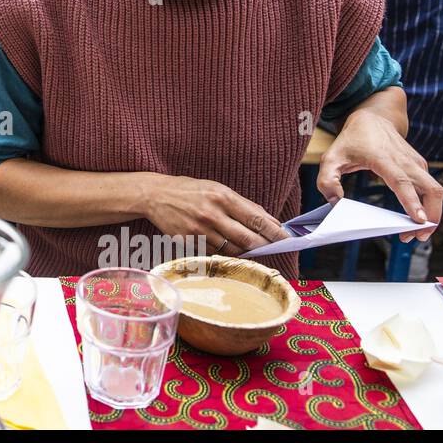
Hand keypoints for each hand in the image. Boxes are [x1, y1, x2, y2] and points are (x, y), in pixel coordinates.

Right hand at [142, 173, 288, 255]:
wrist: (155, 195)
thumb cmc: (190, 190)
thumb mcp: (217, 189)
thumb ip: (243, 205)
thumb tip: (269, 221)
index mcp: (222, 196)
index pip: (256, 218)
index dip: (275, 232)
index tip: (287, 239)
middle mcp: (212, 213)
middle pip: (248, 239)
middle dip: (265, 247)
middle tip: (274, 250)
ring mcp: (200, 230)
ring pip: (233, 250)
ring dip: (246, 252)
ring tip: (253, 250)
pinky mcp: (190, 241)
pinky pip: (215, 253)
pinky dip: (226, 253)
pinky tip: (230, 250)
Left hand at [318, 112, 442, 242]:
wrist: (373, 118)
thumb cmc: (351, 140)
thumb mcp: (330, 157)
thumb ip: (327, 180)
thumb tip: (335, 202)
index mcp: (384, 158)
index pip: (402, 182)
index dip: (412, 202)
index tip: (420, 220)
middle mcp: (405, 160)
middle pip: (431, 189)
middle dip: (430, 216)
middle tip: (416, 237)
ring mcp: (416, 163)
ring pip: (435, 190)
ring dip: (432, 214)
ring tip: (414, 234)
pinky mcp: (420, 166)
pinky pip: (431, 188)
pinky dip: (429, 205)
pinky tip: (415, 219)